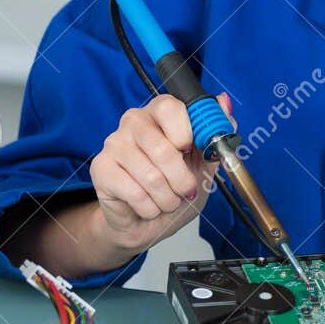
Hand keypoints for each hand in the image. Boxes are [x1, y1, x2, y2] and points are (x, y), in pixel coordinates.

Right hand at [88, 94, 231, 255]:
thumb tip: (223, 101)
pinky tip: (148, 206)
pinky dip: (151, 208)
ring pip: (151, 176)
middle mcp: (134, 122)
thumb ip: (215, 133)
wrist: (149, 222)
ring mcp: (114, 144)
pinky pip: (135, 193)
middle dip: (182, 179)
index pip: (169, 107)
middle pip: (162, 148)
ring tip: (167, 200)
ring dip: (168, 198)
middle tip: (186, 190)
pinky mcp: (101, 169)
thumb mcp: (205, 162)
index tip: (189, 151)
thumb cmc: (176, 187)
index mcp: (160, 113)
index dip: (185, 132)